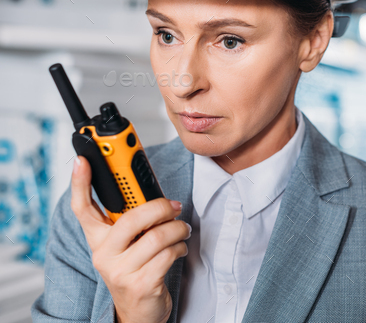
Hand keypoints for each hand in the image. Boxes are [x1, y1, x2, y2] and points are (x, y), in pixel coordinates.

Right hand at [70, 156, 190, 322]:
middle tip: (174, 207)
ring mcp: (120, 271)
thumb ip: (132, 221)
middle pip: (131, 218)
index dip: (80, 183)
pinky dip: (180, 248)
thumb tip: (152, 195)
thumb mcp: (128, 245)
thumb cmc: (137, 270)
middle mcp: (104, 255)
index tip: (83, 161)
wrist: (139, 312)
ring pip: (157, 236)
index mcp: (98, 240)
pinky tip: (178, 250)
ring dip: (178, 230)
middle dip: (160, 207)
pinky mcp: (140, 284)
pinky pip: (168, 254)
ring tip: (182, 231)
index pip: (83, 208)